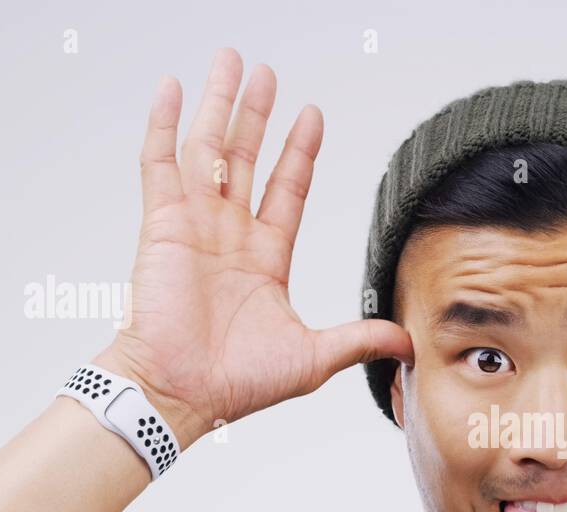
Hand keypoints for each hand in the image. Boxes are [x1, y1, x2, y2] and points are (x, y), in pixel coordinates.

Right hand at [94, 49, 412, 448]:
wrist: (184, 394)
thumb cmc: (238, 383)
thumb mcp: (315, 357)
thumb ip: (360, 339)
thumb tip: (407, 341)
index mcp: (264, 259)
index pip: (287, 190)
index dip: (299, 153)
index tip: (311, 115)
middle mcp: (229, 236)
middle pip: (245, 158)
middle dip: (257, 114)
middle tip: (265, 73)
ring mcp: (195, 227)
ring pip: (208, 150)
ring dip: (219, 105)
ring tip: (231, 62)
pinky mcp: (163, 227)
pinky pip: (160, 166)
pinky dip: (165, 126)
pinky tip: (173, 90)